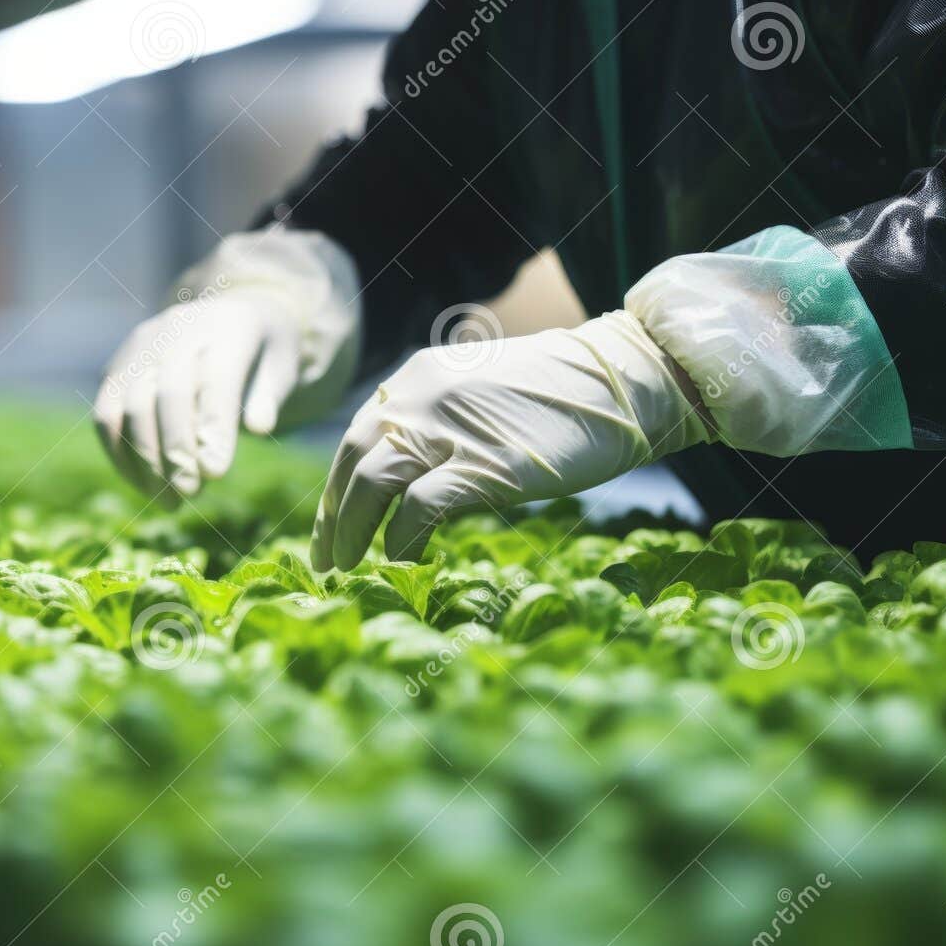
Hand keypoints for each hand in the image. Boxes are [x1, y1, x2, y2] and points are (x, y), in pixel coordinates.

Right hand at [94, 229, 360, 498]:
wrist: (230, 323)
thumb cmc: (262, 360)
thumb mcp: (281, 373)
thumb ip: (268, 399)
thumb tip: (258, 428)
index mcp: (230, 326)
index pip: (217, 378)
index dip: (214, 427)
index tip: (216, 474)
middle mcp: (180, 328)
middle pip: (166, 392)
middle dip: (174, 449)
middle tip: (187, 495)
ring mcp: (143, 345)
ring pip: (127, 406)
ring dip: (143, 461)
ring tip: (168, 501)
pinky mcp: (118, 366)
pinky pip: (107, 415)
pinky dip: (121, 456)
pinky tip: (144, 486)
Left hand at [310, 310, 711, 569]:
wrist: (620, 382)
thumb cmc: (556, 398)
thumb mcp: (478, 396)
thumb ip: (435, 424)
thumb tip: (402, 480)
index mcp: (416, 379)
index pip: (356, 438)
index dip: (336, 490)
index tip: (328, 529)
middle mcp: (422, 396)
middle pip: (353, 461)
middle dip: (333, 517)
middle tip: (326, 560)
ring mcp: (451, 428)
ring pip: (373, 482)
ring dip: (353, 531)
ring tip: (350, 566)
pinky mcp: (485, 463)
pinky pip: (418, 506)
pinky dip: (401, 538)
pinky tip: (402, 559)